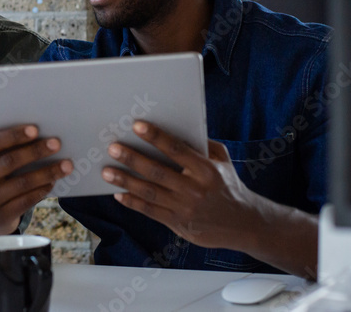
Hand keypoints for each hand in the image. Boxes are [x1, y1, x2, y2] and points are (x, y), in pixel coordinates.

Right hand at [0, 109, 72, 235]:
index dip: (13, 136)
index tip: (35, 129)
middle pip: (8, 162)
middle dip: (35, 151)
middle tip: (56, 143)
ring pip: (22, 183)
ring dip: (47, 172)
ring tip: (66, 164)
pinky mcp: (1, 218)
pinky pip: (26, 201)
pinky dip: (42, 190)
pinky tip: (53, 181)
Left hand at [101, 121, 259, 251]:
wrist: (243, 223)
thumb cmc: (228, 185)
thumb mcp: (222, 161)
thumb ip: (203, 145)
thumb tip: (177, 128)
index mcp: (206, 170)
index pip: (177, 150)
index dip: (156, 137)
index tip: (137, 125)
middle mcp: (194, 189)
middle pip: (158, 172)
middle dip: (132, 159)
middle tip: (113, 147)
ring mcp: (185, 208)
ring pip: (150, 193)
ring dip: (125, 181)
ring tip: (107, 171)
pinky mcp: (179, 224)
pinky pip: (151, 212)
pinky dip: (133, 203)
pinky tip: (119, 194)